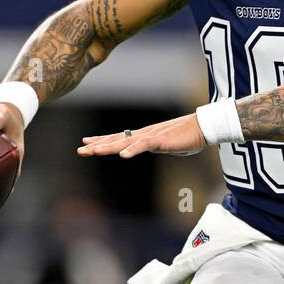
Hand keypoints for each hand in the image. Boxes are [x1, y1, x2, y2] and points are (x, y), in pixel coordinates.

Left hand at [77, 113, 206, 157]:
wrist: (203, 127)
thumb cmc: (188, 136)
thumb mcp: (167, 145)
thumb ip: (155, 147)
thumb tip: (149, 149)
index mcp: (145, 136)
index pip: (119, 138)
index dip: (103, 141)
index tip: (88, 143)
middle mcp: (144, 134)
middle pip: (116, 140)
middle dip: (97, 145)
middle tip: (80, 149)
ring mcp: (151, 136)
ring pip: (125, 142)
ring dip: (109, 147)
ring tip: (94, 151)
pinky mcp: (161, 140)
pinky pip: (144, 145)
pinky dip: (133, 150)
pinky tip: (123, 156)